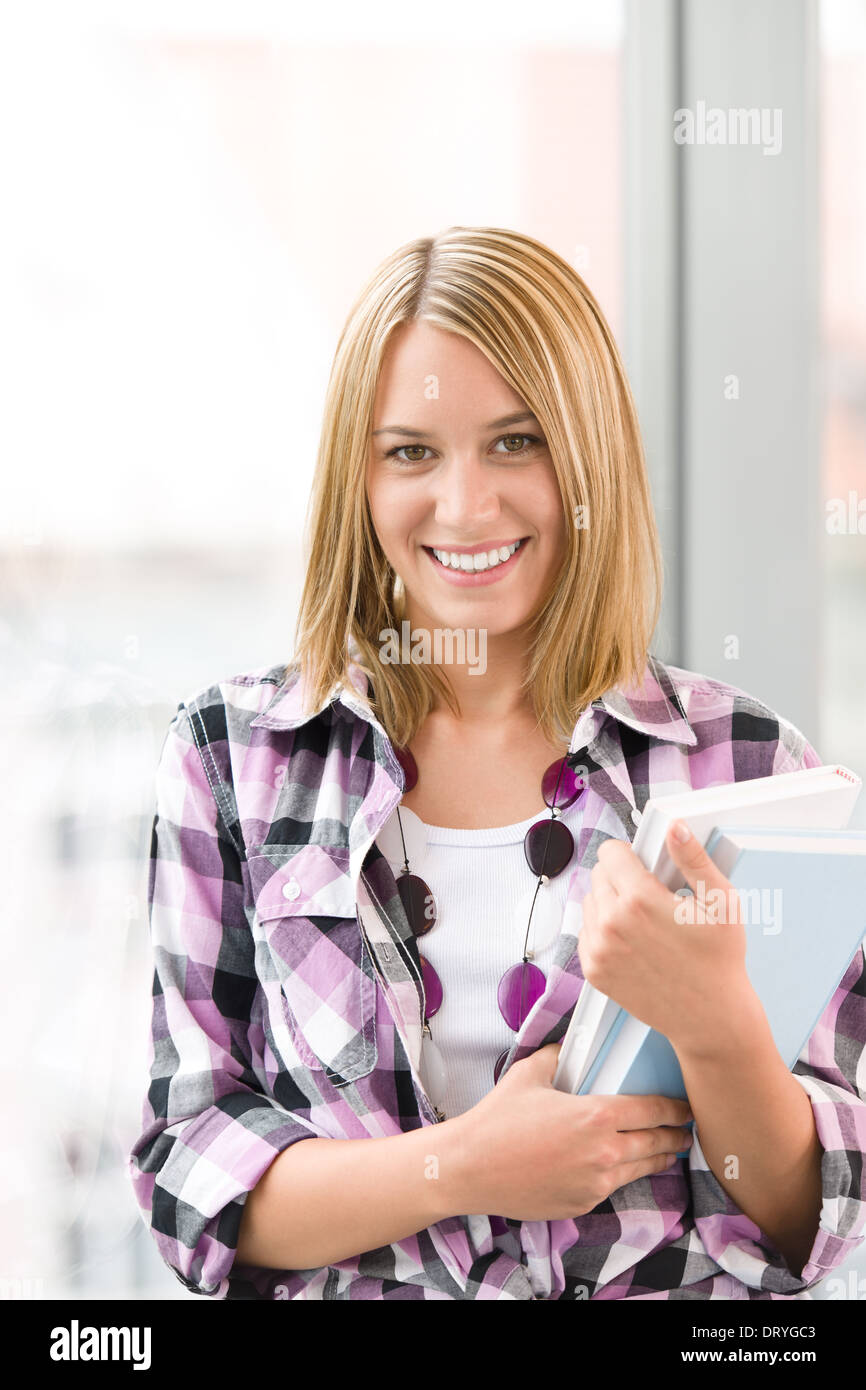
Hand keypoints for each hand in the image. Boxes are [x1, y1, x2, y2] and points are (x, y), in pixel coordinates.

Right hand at [449, 1043, 693, 1221]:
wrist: (471, 1168)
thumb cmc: (499, 1118)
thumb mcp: (531, 1073)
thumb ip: (560, 1055)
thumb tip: (574, 1046)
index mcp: (596, 1116)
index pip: (653, 1111)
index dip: (676, 1108)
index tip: (688, 1107)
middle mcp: (605, 1153)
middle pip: (656, 1143)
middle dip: (676, 1136)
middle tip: (686, 1130)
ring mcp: (596, 1184)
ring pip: (641, 1169)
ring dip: (658, 1158)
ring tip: (667, 1150)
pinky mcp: (583, 1204)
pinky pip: (613, 1186)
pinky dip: (622, 1174)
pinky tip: (623, 1166)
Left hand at [577, 821, 758, 1054]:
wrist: (710, 1016)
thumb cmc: (720, 958)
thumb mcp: (721, 902)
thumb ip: (694, 859)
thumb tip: (674, 828)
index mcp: (640, 899)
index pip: (611, 852)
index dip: (631, 856)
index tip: (648, 869)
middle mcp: (611, 923)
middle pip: (599, 875)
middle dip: (622, 879)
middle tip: (653, 899)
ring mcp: (599, 949)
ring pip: (591, 902)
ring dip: (611, 904)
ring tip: (644, 922)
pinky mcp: (594, 970)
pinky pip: (587, 932)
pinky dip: (605, 931)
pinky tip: (634, 942)